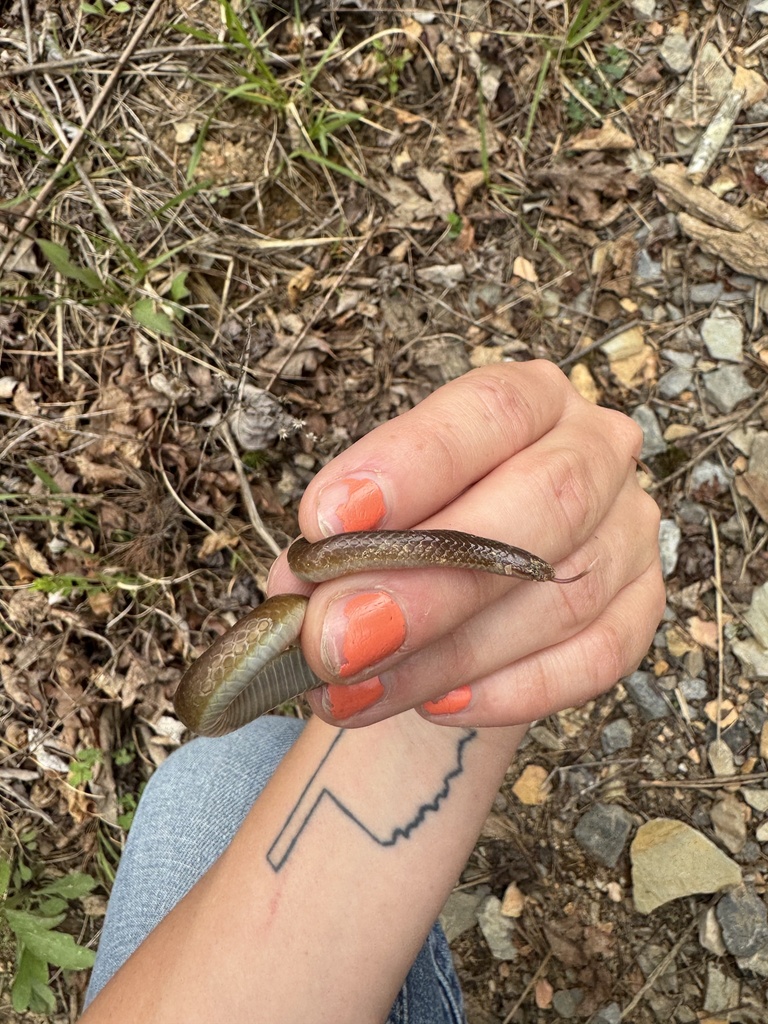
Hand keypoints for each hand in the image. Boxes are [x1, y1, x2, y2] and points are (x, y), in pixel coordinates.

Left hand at [267, 360, 664, 727]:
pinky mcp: (643, 606)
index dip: (410, 464)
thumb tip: (300, 599)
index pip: (488, 410)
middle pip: (543, 501)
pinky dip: (511, 690)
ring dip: (448, 655)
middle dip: (429, 580)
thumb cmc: (422, 527)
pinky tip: (438, 704)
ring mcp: (629, 530)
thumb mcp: (376, 513)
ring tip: (358, 688)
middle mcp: (594, 449)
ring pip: (561, 595)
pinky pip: (596, 658)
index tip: (328, 519)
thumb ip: (342, 545)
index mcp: (530, 398)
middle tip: (337, 636)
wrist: (474, 586)